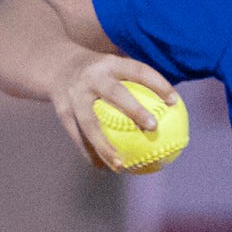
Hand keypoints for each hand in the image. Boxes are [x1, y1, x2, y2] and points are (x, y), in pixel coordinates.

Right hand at [50, 55, 178, 173]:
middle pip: (115, 94)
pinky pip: (78, 136)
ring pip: (90, 123)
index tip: (174, 101)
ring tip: (121, 165)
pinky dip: (90, 153)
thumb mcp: (115, 67)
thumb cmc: (100, 73)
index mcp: (110, 64)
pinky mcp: (63, 111)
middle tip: (153, 128)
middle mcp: (92, 78)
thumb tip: (174, 108)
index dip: (157, 83)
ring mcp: (74, 95)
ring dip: (104, 145)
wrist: (56, 66)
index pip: (138, 70)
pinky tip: (104, 168)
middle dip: (134, 110)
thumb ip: (139, 83)